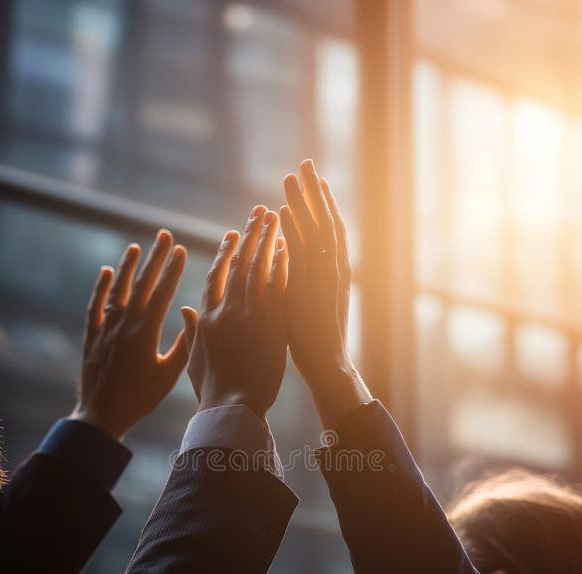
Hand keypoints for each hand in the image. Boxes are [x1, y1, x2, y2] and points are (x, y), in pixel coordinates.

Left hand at [71, 229, 190, 439]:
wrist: (101, 415)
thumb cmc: (139, 400)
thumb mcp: (168, 377)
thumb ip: (182, 347)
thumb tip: (194, 318)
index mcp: (146, 335)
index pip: (162, 295)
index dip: (173, 271)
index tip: (182, 251)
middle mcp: (125, 326)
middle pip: (142, 285)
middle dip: (155, 259)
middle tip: (164, 235)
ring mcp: (106, 329)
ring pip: (118, 290)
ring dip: (128, 267)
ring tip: (137, 246)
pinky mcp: (92, 336)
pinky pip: (96, 306)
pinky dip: (100, 287)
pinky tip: (106, 272)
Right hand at [181, 206, 287, 422]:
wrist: (232, 410)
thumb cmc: (214, 394)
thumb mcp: (194, 362)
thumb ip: (191, 334)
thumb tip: (185, 311)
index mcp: (206, 321)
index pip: (215, 278)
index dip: (224, 254)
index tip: (232, 235)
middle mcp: (225, 312)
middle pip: (237, 265)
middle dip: (249, 236)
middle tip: (259, 213)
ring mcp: (247, 316)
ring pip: (256, 269)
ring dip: (266, 241)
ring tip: (275, 218)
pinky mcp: (268, 324)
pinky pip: (276, 288)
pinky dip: (281, 265)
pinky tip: (289, 248)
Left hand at [280, 160, 370, 428]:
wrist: (326, 366)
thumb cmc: (314, 341)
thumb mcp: (309, 303)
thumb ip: (304, 280)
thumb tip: (290, 262)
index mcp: (334, 273)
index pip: (328, 230)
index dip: (320, 204)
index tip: (312, 181)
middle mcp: (334, 271)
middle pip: (325, 221)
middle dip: (314, 192)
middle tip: (305, 163)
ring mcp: (325, 279)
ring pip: (316, 232)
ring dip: (304, 203)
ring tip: (292, 176)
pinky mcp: (313, 290)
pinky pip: (304, 254)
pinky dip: (295, 230)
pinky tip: (284, 213)